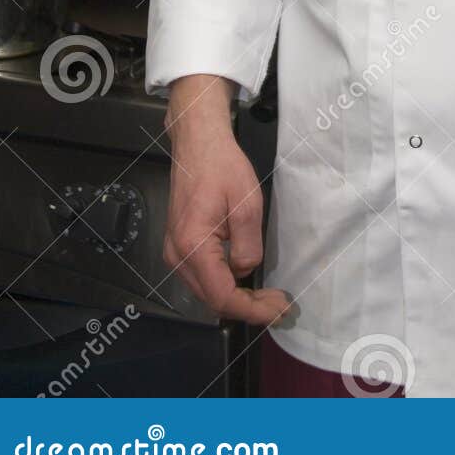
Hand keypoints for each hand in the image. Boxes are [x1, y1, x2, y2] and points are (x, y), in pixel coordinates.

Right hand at [162, 75, 294, 326]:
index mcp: (192, 247)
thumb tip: (245, 271)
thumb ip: (247, 246)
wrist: (198, 143)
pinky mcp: (179, 245)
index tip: (279, 311)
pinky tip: (246, 281)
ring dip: (237, 298)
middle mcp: (177, 256)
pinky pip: (203, 276)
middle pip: (212, 299)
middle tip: (280, 304)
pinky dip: (226, 284)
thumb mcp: (247, 205)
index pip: (222, 296)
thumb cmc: (223, 168)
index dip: (252, 310)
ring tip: (268, 297)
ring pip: (207, 291)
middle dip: (248, 308)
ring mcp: (174, 252)